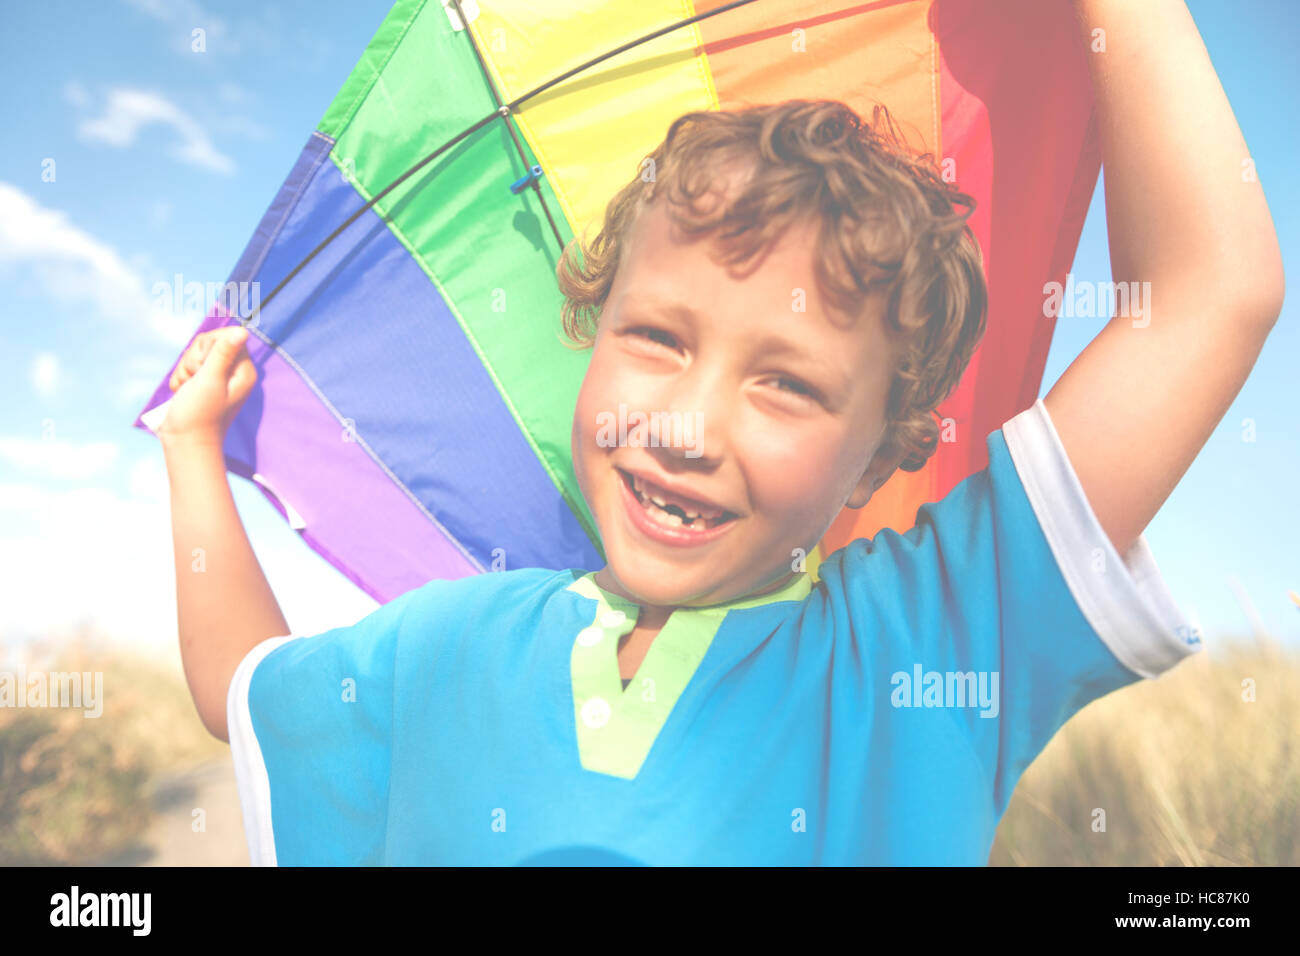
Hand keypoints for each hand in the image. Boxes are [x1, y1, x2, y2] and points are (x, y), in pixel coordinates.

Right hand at [157, 325, 257, 447]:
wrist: (184, 442)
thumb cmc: (199, 414)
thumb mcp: (210, 380)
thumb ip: (223, 354)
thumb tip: (243, 330)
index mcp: (243, 370)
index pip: (228, 336)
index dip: (210, 346)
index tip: (204, 366)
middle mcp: (233, 372)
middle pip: (209, 343)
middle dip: (194, 360)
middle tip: (194, 381)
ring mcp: (217, 377)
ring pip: (195, 354)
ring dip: (185, 371)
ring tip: (187, 390)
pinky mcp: (202, 382)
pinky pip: (187, 367)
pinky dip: (181, 379)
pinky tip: (182, 393)